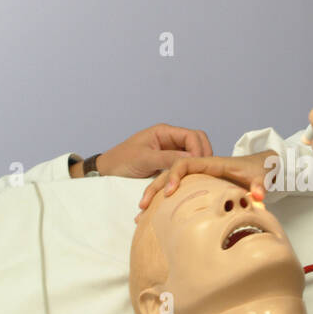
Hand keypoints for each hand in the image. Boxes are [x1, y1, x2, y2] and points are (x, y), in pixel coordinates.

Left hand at [76, 124, 213, 178]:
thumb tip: (191, 159)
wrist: (106, 171)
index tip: (198, 166)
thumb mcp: (145, 159)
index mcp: (164, 132)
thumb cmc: (121, 161)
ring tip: (202, 178)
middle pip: (197, 142)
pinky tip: (193, 181)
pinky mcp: (168, 163)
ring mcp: (170, 151)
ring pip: (194, 153)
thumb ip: (168, 158)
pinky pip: (185, 164)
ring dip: (199, 163)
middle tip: (205, 172)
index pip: (192, 136)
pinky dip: (191, 170)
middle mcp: (170, 139)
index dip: (199, 150)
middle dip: (204, 155)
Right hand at [138, 152, 272, 212]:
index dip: (175, 176)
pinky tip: (153, 219)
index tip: (170, 193)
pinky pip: (178, 192)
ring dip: (154, 197)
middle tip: (142, 207)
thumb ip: (260, 185)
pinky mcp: (200, 187)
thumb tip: (258, 196)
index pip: (185, 164)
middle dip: (154, 188)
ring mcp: (199, 178)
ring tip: (140, 216)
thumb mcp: (263, 176)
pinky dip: (164, 204)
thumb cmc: (261, 170)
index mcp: (212, 164)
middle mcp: (202, 169)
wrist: (264, 167)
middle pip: (170, 173)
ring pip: (169, 183)